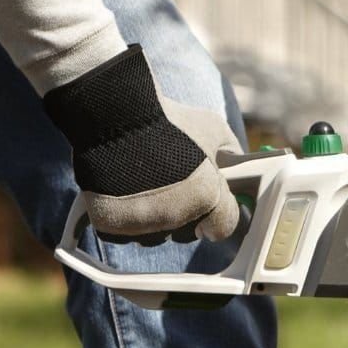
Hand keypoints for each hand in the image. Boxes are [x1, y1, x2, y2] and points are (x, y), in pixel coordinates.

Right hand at [43, 45, 241, 241]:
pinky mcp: (110, 225)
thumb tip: (236, 170)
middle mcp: (174, 215)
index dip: (218, 216)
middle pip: (185, 230)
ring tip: (141, 182)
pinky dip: (122, 217)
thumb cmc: (166, 120)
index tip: (211, 209)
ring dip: (151, 216)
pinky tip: (120, 190)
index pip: (223, 226)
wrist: (113, 115)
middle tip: (171, 186)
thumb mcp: (213, 129)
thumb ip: (230, 155)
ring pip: (152, 232)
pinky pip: (123, 232)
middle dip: (183, 213)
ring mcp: (139, 223)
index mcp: (206, 196)